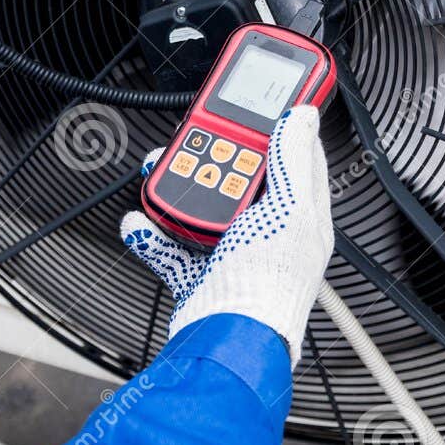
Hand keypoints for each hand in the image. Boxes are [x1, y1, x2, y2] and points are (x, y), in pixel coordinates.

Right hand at [120, 105, 332, 366]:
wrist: (224, 343)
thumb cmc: (267, 285)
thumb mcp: (287, 209)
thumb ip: (292, 160)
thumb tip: (303, 116)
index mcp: (299, 215)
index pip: (296, 157)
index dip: (281, 126)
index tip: (263, 101)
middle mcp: (269, 232)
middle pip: (239, 177)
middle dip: (212, 155)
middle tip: (193, 137)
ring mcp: (234, 253)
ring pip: (202, 207)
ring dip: (176, 191)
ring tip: (158, 173)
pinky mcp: (202, 275)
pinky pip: (173, 246)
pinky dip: (154, 234)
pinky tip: (141, 222)